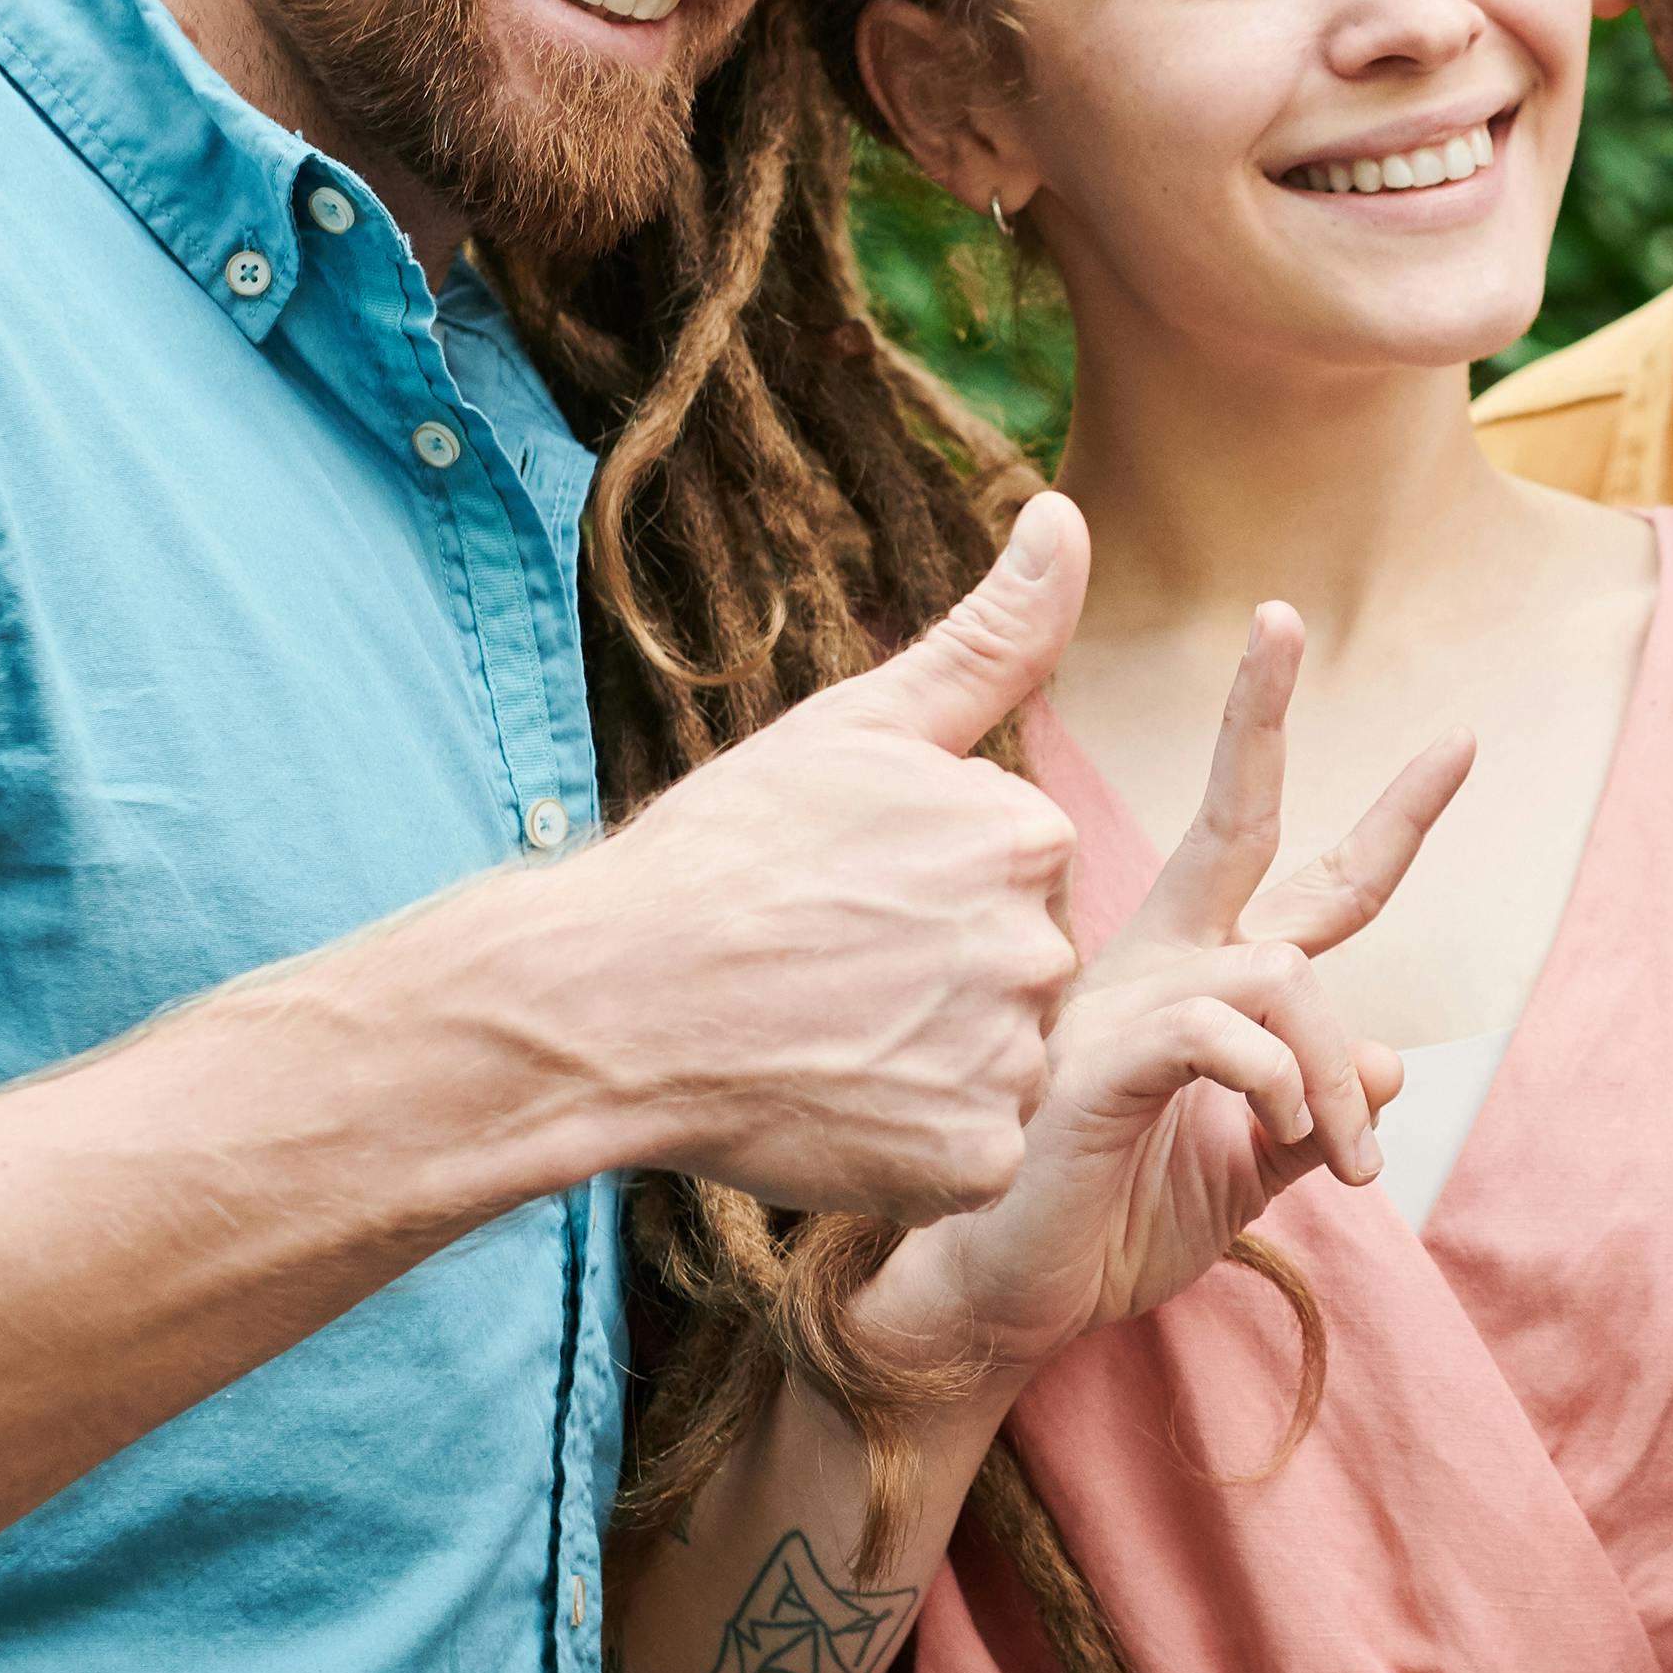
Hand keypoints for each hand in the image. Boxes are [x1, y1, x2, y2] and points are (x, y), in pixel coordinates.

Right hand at [551, 496, 1095, 1220]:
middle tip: (824, 974)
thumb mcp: (855, 725)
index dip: (925, 889)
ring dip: (928, 1061)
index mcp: (1022, 832)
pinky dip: (911, 1143)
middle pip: (1018, 970)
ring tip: (824, 1038)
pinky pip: (968, 1153)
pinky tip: (835, 1108)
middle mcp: (1039, 944)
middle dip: (939, 978)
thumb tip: (1069, 514)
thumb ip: (991, 634)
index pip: (1015, 873)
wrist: (603, 1003)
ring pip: (998, 1063)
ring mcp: (1005, 1059)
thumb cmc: (718, 856)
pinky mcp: (969, 1159)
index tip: (841, 896)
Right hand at [845, 604, 1468, 1403]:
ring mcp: (1115, 1002)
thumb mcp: (1247, 1171)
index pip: (1302, 879)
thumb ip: (1317, 1116)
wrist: (1008, 1300)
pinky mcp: (1095, 1059)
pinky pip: (1215, 1030)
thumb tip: (1392, 1064)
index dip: (1388, 819)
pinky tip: (1283, 1137)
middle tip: (1325, 651)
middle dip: (1261, 718)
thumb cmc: (1109, 1227)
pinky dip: (1279, 1082)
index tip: (1459, 740)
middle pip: (1232, 821)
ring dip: (1336, 1072)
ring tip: (1350, 1168)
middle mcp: (1152, 964)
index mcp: (1191, 977)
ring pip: (1279, 973)